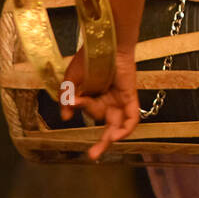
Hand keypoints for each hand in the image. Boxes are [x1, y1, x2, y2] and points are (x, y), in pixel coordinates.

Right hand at [61, 47, 140, 161]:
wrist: (107, 41)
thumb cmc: (89, 57)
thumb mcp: (72, 80)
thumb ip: (67, 98)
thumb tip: (66, 118)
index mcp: (94, 97)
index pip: (88, 111)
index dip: (80, 107)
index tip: (73, 101)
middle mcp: (109, 101)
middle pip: (107, 126)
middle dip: (101, 143)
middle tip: (92, 155)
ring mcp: (120, 99)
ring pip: (118, 124)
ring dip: (111, 137)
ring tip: (101, 149)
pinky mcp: (131, 96)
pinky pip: (132, 117)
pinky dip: (127, 128)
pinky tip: (116, 136)